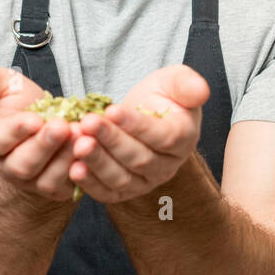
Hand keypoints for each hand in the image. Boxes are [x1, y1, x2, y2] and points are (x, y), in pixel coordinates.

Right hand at [0, 64, 78, 202]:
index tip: (35, 118)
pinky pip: (68, 186)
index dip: (15, 132)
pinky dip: (81, 171)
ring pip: (46, 180)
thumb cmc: (15, 97)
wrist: (43, 116)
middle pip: (22, 166)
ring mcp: (31, 181)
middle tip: (64, 126)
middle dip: (44, 146)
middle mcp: (5, 165)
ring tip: (82, 135)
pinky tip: (94, 150)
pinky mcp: (56, 187)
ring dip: (65, 159)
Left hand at [67, 64, 209, 203]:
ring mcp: (145, 182)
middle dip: (111, 140)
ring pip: (122, 178)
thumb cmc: (161, 96)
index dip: (137, 125)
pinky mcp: (123, 191)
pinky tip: (73, 169)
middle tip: (88, 123)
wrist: (144, 115)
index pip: (162, 137)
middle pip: (139, 158)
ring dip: (97, 162)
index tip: (113, 109)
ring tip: (78, 144)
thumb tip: (201, 90)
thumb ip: (187, 84)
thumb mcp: (175, 81)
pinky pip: (107, 192)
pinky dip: (89, 184)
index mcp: (183, 139)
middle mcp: (167, 166)